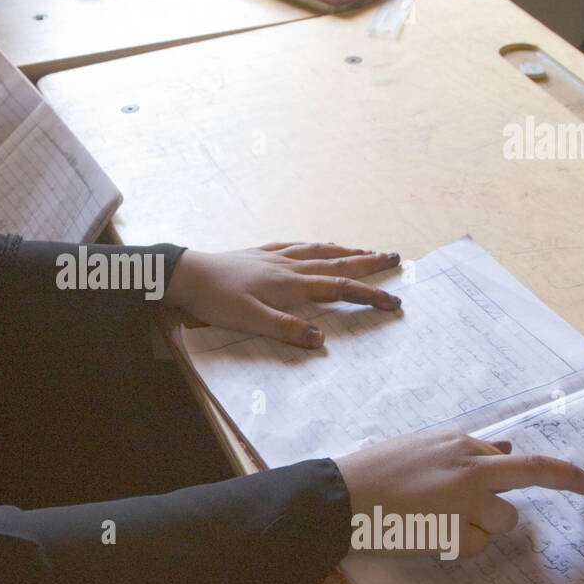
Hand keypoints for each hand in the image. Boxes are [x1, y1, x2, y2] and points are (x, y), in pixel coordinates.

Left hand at [161, 242, 402, 347]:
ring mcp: (274, 257)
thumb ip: (286, 329)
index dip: (369, 295)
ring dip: (346, 250)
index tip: (395, 301)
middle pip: (337, 262)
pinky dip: (314, 245)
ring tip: (366, 249)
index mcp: (290, 285)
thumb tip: (322, 339)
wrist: (186, 274)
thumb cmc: (216, 300)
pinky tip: (315, 245)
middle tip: (397, 258)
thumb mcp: (249, 321)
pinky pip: (295, 245)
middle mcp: (288, 266)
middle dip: (369, 262)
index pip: (339, 289)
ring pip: (319, 251)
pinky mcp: (259, 253)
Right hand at [336, 431, 583, 558]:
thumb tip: (505, 450)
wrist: (342, 495)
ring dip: (480, 526)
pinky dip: (457, 544)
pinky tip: (426, 533)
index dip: (552, 470)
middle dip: (567, 479)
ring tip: (435, 521)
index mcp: (457, 442)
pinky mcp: (457, 528)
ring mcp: (466, 497)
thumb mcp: (419, 450)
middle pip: (532, 473)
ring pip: (502, 519)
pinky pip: (475, 543)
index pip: (513, 457)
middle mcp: (469, 464)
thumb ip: (462, 453)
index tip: (582, 478)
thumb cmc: (373, 472)